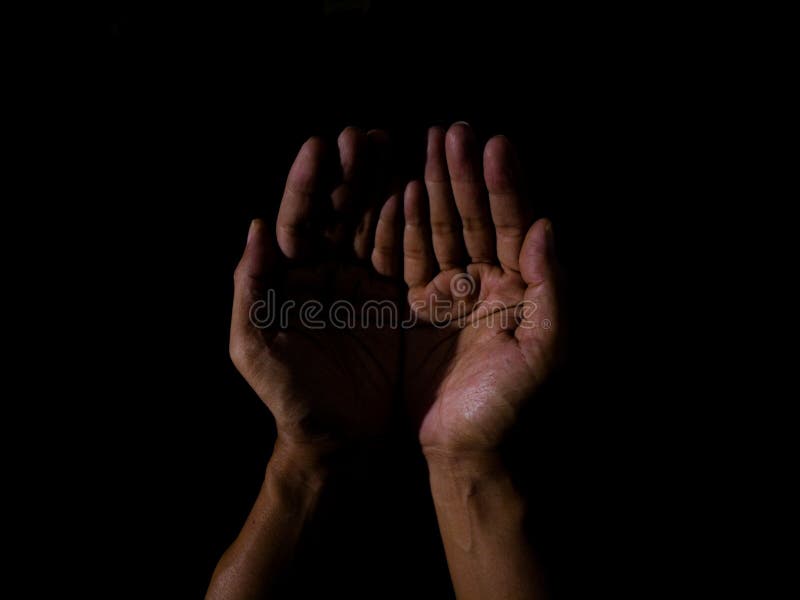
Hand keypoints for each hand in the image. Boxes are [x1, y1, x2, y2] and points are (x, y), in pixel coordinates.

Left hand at [230, 127, 401, 462]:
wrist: (340, 436)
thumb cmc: (290, 395)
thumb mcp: (255, 346)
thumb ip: (250, 288)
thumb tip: (256, 226)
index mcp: (288, 276)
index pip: (296, 219)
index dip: (306, 183)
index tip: (320, 145)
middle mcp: (325, 269)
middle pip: (337, 210)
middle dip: (348, 171)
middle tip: (364, 134)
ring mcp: (362, 280)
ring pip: (372, 222)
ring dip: (382, 183)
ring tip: (394, 144)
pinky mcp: (395, 296)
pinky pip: (404, 253)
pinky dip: (412, 222)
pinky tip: (422, 186)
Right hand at [390, 123, 559, 454]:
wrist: (466, 450)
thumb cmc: (511, 406)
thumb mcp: (544, 350)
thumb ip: (551, 288)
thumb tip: (549, 225)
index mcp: (522, 286)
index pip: (515, 224)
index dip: (505, 185)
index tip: (494, 143)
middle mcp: (488, 280)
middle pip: (475, 217)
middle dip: (465, 174)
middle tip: (453, 130)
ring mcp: (449, 291)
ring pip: (440, 229)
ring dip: (432, 187)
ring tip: (426, 144)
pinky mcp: (414, 306)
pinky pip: (406, 258)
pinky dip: (401, 226)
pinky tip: (396, 190)